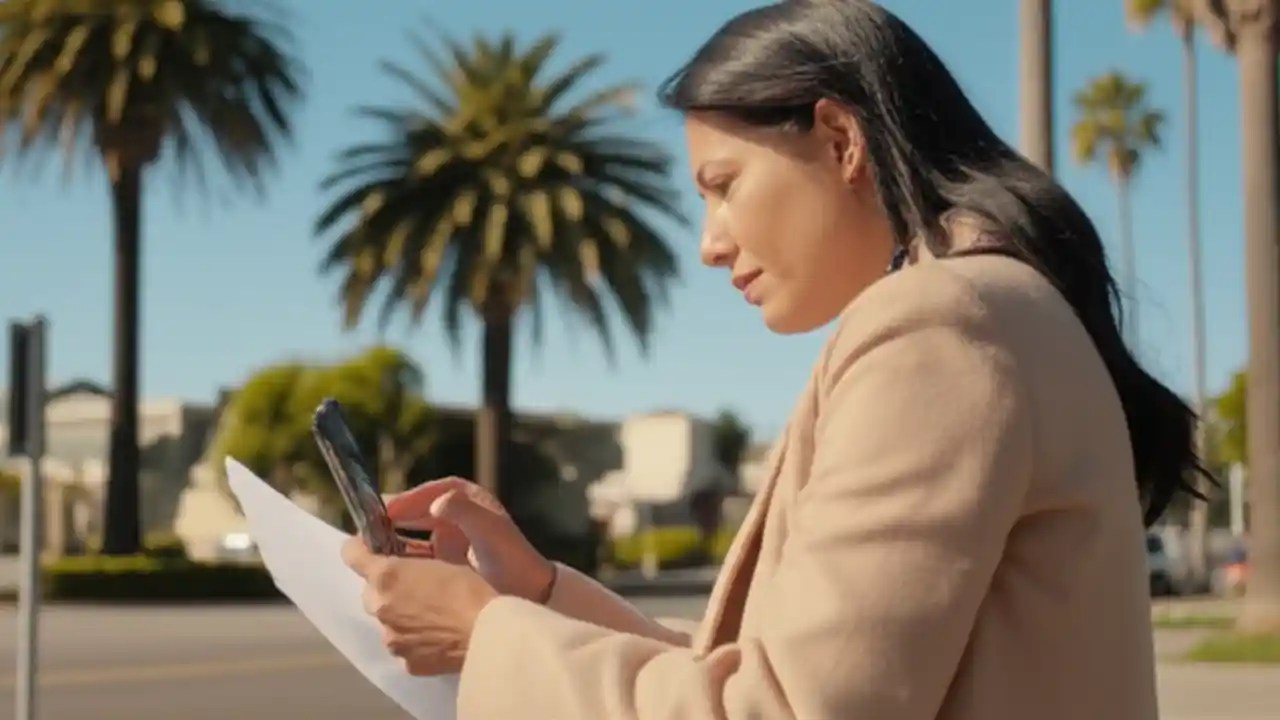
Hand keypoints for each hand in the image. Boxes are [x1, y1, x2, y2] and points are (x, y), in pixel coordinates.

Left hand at [342, 536, 496, 675]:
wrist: (490, 633)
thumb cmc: (472, 588)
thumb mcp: (446, 559)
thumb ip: (417, 560)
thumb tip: (412, 559)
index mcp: (387, 575)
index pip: (351, 554)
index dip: (359, 548)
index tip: (371, 547)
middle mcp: (380, 607)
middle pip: (369, 592)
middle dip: (385, 587)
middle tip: (413, 586)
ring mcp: (391, 639)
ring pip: (386, 621)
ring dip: (399, 615)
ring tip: (430, 616)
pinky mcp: (406, 663)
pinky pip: (403, 646)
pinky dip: (415, 641)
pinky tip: (438, 638)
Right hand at [386, 477, 555, 602]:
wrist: (529, 592)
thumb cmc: (513, 558)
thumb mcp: (491, 531)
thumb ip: (465, 512)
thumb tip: (438, 502)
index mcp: (467, 499)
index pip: (428, 493)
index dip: (406, 500)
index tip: (386, 511)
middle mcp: (454, 515)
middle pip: (413, 513)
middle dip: (391, 521)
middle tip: (369, 532)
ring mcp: (447, 539)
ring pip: (410, 536)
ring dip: (392, 543)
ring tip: (372, 552)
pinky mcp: (443, 562)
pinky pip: (414, 558)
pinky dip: (401, 562)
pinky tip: (388, 572)